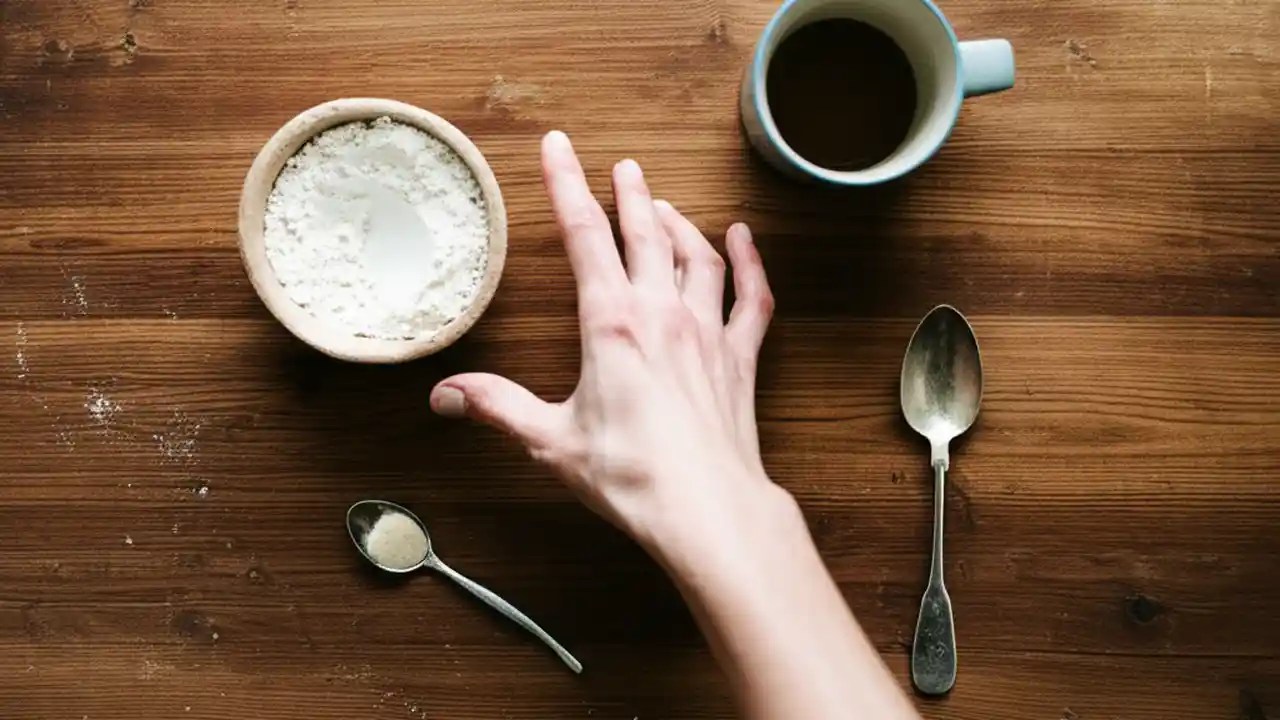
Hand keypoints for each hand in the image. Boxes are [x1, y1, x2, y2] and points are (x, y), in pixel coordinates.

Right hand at [430, 130, 784, 547]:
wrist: (706, 508)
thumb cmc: (631, 476)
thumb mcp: (550, 440)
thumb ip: (498, 407)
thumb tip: (444, 394)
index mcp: (611, 323)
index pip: (584, 235)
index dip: (566, 185)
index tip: (559, 147)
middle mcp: (662, 313)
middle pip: (645, 234)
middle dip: (629, 194)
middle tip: (621, 166)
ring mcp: (706, 331)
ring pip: (697, 255)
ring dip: (679, 223)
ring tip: (663, 205)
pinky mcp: (740, 357)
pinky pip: (751, 297)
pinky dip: (749, 263)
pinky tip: (745, 239)